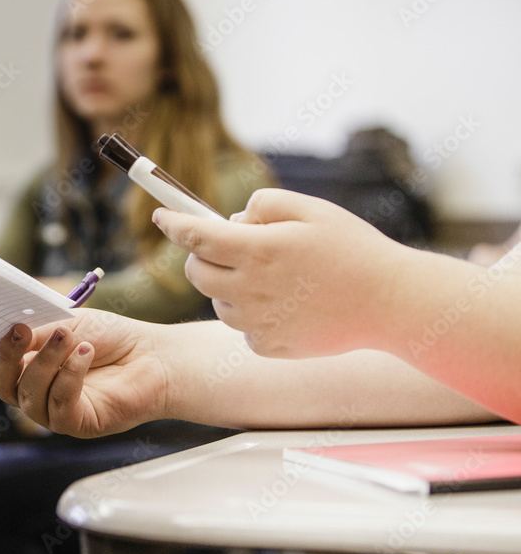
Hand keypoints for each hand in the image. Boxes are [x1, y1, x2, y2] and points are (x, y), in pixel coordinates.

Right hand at [0, 310, 168, 437]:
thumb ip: (34, 330)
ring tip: (68, 335)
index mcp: (23, 365)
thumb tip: (6, 331)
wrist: (152, 356)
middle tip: (19, 330)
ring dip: (46, 360)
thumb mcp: (65, 322)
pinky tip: (86, 354)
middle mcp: (32, 392)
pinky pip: (59, 403)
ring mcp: (52, 411)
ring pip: (29, 393)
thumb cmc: (108, 337)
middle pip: (1, 383)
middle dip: (7, 356)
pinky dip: (70, 375)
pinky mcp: (76, 424)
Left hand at [153, 188, 408, 357]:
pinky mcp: (267, 347)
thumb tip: (231, 221)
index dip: (173, 223)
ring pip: (217, 301)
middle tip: (229, 247)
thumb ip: (263, 206)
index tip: (161, 216)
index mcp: (259, 251)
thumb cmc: (353, 249)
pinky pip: (241, 327)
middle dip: (202, 256)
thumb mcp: (311, 210)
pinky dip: (251, 314)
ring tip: (273, 277)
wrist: (391, 304)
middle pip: (196, 272)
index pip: (196, 237)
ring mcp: (257, 323)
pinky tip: (286, 305)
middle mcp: (250, 290)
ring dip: (229, 286)